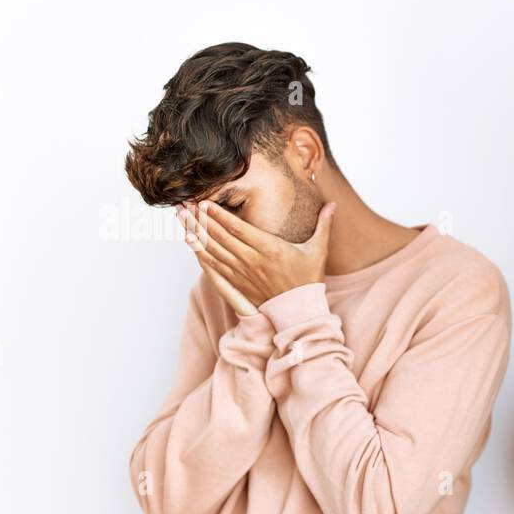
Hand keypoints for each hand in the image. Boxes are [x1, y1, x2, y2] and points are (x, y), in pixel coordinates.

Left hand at [179, 200, 335, 306]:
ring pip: (213, 250)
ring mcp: (242, 273)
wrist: (299, 310)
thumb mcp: (318, 251)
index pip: (238, 229)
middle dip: (199, 219)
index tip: (204, 203)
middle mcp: (252, 261)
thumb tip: (333, 204)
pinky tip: (190, 242)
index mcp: (270, 249)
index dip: (219, 215)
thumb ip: (324, 225)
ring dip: (195, 233)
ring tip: (181, 218)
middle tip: (183, 205)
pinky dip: (200, 253)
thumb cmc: (309, 279)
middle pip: (220, 237)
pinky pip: (213, 266)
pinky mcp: (237, 283)